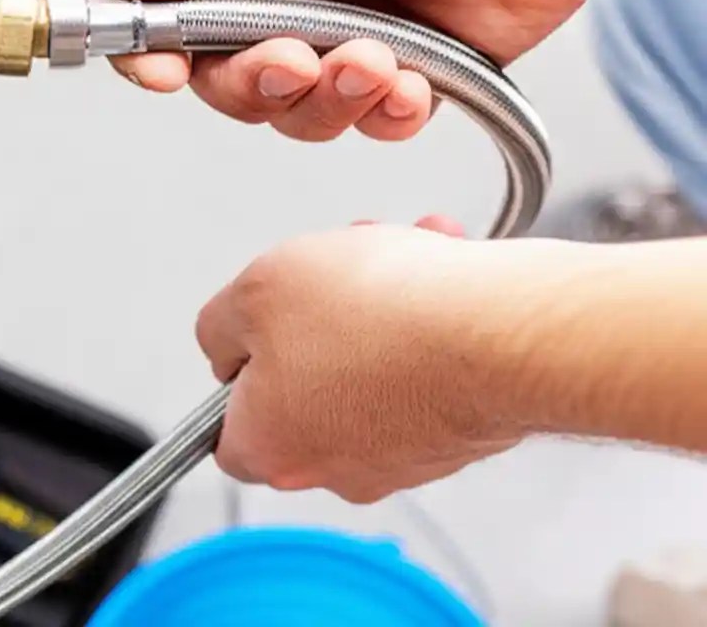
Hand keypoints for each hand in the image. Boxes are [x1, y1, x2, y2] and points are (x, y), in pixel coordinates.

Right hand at [99, 0, 619, 141]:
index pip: (171, 24)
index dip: (155, 55)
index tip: (161, 71)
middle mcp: (288, 13)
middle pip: (229, 89)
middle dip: (263, 85)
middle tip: (297, 58)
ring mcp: (339, 53)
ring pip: (297, 119)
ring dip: (334, 100)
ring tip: (379, 58)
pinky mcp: (395, 88)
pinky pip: (367, 131)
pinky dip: (389, 114)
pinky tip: (415, 81)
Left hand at [198, 217, 544, 502]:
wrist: (500, 332)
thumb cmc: (382, 317)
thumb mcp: (254, 290)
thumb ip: (220, 324)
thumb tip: (224, 343)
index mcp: (270, 449)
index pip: (226, 434)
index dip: (236, 374)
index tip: (254, 337)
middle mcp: (334, 468)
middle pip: (303, 388)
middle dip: (319, 318)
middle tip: (334, 273)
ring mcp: (401, 457)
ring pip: (369, 365)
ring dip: (378, 305)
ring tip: (400, 253)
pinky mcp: (457, 433)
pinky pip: (426, 366)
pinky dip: (429, 318)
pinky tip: (440, 266)